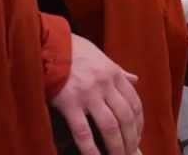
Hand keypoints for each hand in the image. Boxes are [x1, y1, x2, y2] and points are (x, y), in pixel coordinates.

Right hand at [50, 34, 142, 154]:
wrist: (48, 44)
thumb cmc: (73, 50)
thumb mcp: (101, 56)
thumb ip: (118, 71)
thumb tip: (134, 80)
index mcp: (114, 74)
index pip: (134, 102)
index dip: (138, 123)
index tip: (138, 135)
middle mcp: (106, 85)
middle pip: (126, 117)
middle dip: (130, 138)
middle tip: (130, 152)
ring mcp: (89, 95)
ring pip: (110, 126)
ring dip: (117, 146)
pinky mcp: (70, 104)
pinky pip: (84, 132)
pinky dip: (91, 149)